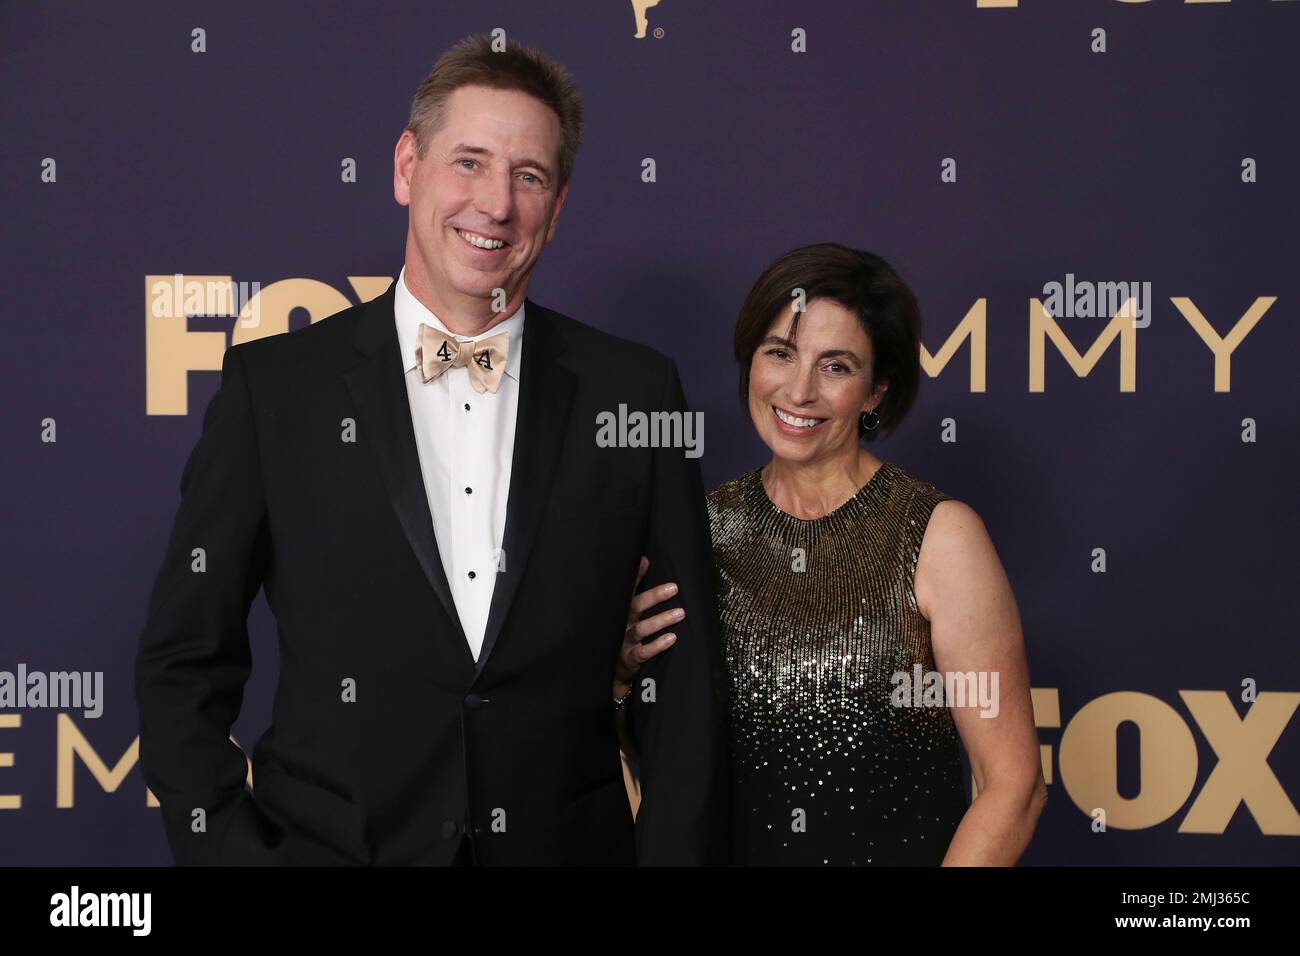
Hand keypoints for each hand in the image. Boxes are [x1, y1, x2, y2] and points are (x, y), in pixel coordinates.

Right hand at [613, 555, 683, 699]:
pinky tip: (671, 638)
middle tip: (674, 588)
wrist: (610, 668)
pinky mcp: (630, 658)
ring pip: (642, 629)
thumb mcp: (627, 611)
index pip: (628, 590)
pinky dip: (658, 645)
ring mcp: (625, 641)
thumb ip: (635, 586)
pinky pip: (644, 652)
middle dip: (654, 596)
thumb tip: (644, 559)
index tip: (645, 561)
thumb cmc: (623, 633)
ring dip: (661, 620)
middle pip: (635, 606)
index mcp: (621, 610)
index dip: (636, 576)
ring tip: (680, 613)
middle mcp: (621, 623)